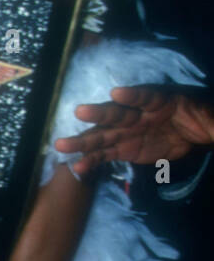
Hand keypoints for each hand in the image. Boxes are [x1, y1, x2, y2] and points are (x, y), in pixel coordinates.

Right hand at [56, 86, 213, 173]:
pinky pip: (104, 155)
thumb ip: (208, 121)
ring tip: (61, 145)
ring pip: (101, 135)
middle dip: (98, 113)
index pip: (145, 97)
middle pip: (115, 113)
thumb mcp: (208, 118)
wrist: (191, 132)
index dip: (132, 96)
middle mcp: (135, 114)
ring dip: (82, 140)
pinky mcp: (123, 149)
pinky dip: (90, 160)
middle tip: (79, 112)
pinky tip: (78, 166)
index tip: (117, 94)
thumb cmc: (198, 118)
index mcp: (158, 101)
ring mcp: (126, 132)